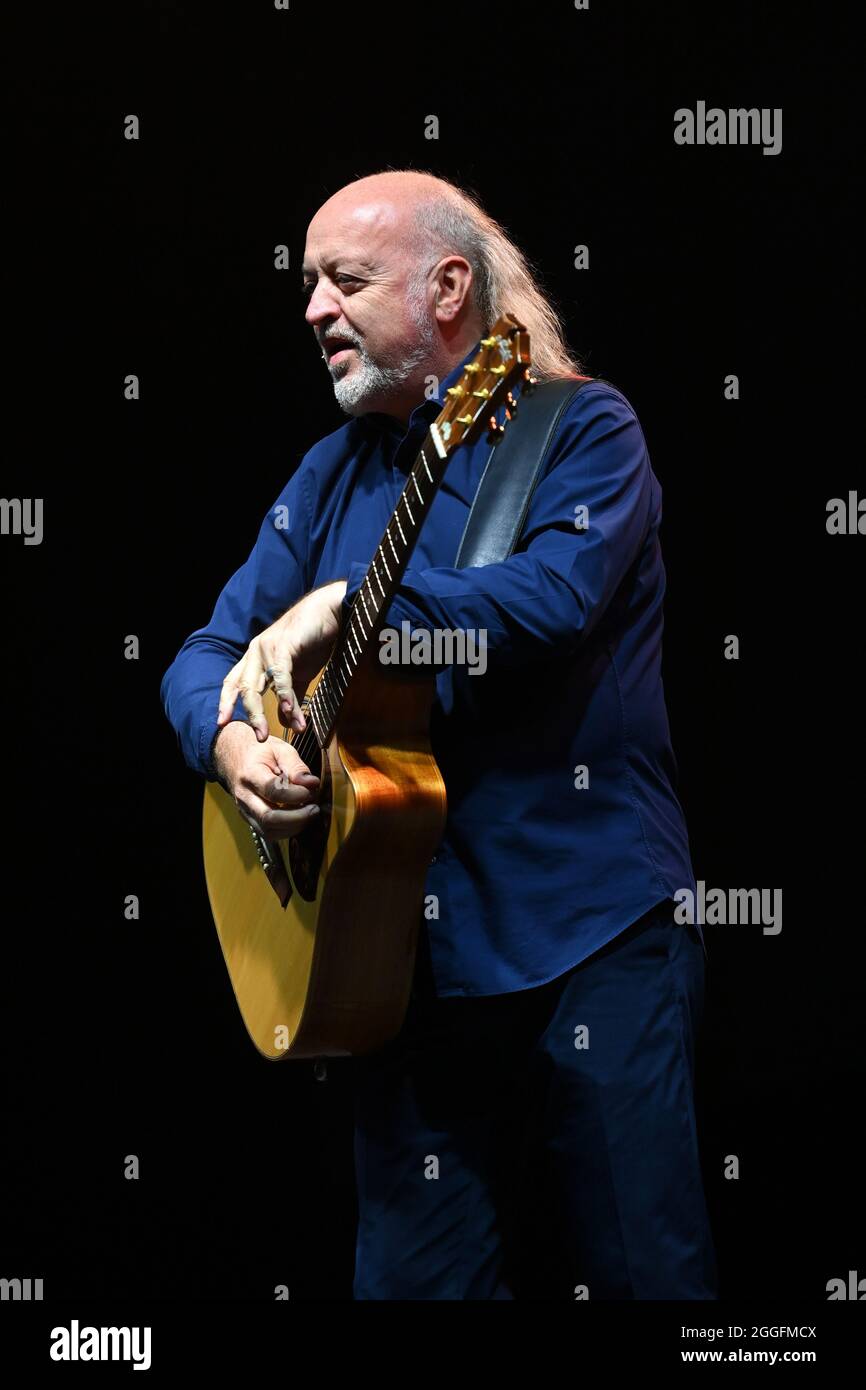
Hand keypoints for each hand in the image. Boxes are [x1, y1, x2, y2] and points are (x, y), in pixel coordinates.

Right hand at [212, 721, 321, 838]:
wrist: (234, 757)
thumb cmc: (259, 752)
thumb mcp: (280, 749)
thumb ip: (296, 766)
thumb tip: (312, 784)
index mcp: (251, 774)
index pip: (273, 791)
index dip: (296, 795)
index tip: (311, 790)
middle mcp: (244, 796)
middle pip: (269, 818)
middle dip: (297, 817)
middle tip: (314, 808)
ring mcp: (245, 810)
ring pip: (269, 831)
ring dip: (294, 826)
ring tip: (308, 812)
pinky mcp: (250, 819)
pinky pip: (268, 833)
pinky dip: (287, 830)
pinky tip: (298, 818)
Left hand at [216, 580, 347, 740]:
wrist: (329, 611)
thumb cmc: (313, 639)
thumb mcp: (300, 673)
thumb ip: (290, 696)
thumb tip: (285, 721)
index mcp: (255, 657)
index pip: (234, 682)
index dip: (226, 702)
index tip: (222, 723)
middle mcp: (256, 652)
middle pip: (243, 688)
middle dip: (248, 715)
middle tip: (257, 737)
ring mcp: (267, 647)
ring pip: (256, 685)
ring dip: (262, 713)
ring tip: (268, 732)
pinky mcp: (283, 646)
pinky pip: (280, 676)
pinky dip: (283, 695)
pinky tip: (288, 709)